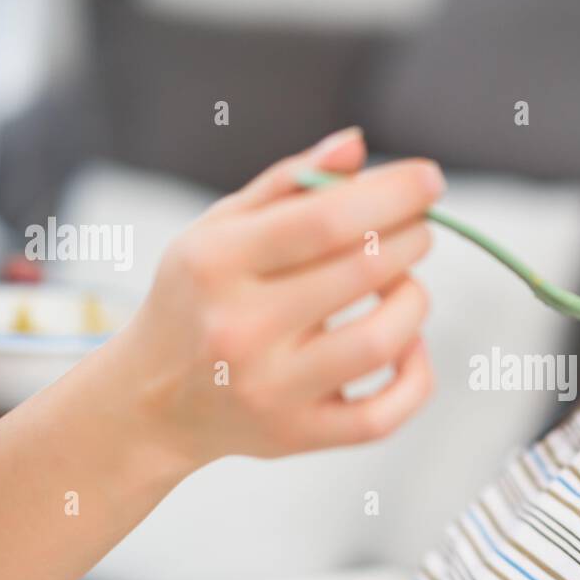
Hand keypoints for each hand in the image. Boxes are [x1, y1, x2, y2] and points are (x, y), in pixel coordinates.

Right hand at [103, 126, 444, 472]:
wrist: (150, 402)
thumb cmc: (198, 299)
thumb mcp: (220, 229)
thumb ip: (289, 183)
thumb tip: (358, 145)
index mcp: (217, 263)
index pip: (325, 220)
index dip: (391, 194)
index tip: (429, 180)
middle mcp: (240, 328)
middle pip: (362, 272)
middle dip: (410, 239)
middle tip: (416, 229)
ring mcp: (271, 390)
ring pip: (382, 341)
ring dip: (414, 300)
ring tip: (404, 283)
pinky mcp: (297, 435)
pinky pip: (384, 414)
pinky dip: (416, 376)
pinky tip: (407, 346)